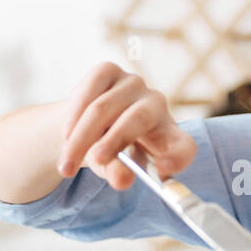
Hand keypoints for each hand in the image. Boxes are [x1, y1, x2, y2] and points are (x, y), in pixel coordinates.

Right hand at [58, 63, 197, 190]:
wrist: (85, 125)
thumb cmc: (109, 151)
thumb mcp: (116, 168)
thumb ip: (120, 172)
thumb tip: (120, 180)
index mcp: (169, 136)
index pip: (184, 146)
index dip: (177, 157)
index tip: (163, 169)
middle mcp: (157, 105)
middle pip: (139, 118)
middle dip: (115, 141)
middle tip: (96, 160)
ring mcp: (133, 84)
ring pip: (102, 109)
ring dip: (81, 138)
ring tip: (66, 165)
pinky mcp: (108, 70)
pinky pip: (88, 91)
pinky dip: (73, 116)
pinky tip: (66, 137)